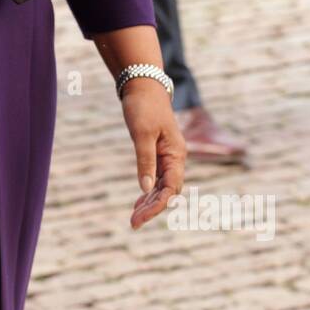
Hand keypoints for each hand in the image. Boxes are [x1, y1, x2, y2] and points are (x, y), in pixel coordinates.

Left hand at [120, 78, 185, 228]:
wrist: (143, 86)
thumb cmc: (144, 107)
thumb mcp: (142, 135)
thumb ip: (145, 161)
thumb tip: (146, 189)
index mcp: (176, 154)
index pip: (170, 189)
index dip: (157, 206)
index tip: (140, 218)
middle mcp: (175, 158)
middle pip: (168, 192)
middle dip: (152, 208)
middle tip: (133, 223)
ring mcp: (168, 156)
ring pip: (162, 187)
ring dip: (150, 202)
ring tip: (134, 218)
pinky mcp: (158, 152)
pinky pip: (157, 178)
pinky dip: (148, 190)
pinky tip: (139, 201)